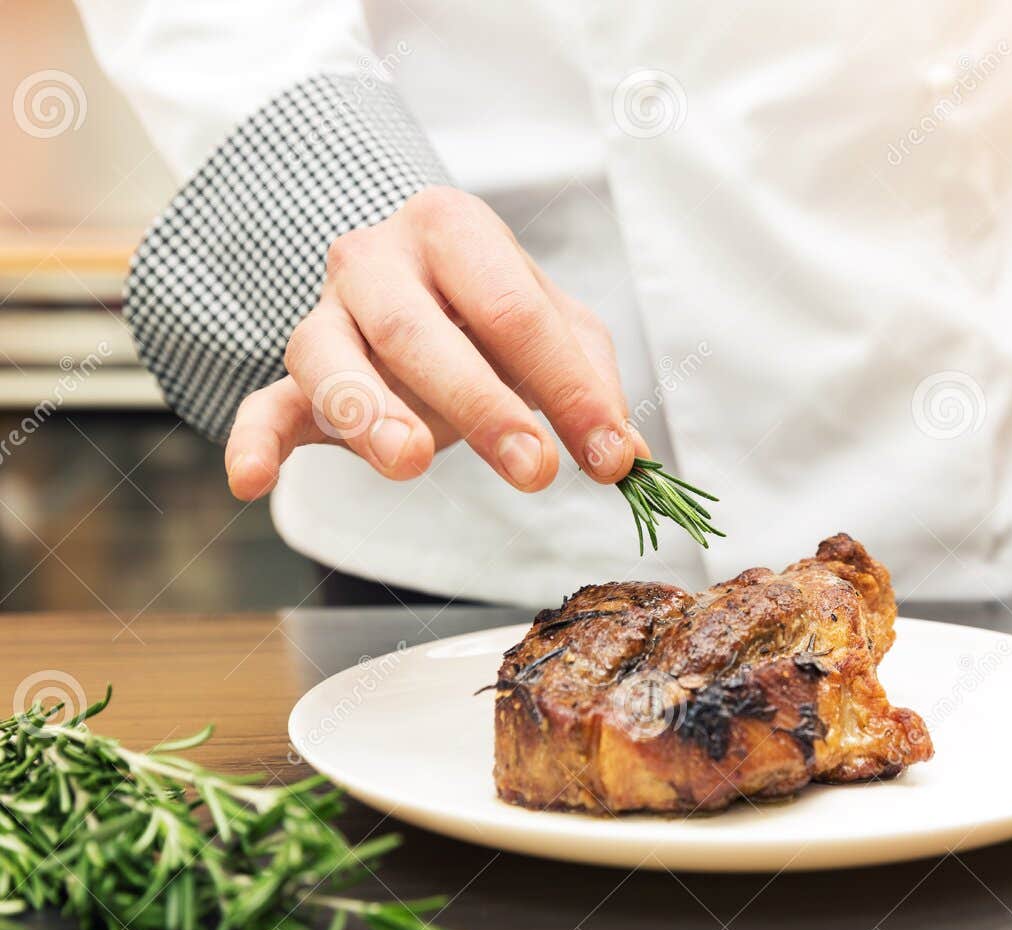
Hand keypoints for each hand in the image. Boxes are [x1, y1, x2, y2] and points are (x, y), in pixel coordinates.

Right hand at [224, 186, 643, 498]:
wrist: (422, 288)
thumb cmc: (496, 311)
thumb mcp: (561, 328)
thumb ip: (591, 384)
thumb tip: (625, 459)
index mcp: (453, 229)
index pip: (512, 309)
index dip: (567, 386)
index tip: (608, 456)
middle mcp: (377, 260)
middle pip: (419, 330)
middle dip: (482, 404)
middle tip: (534, 469)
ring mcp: (327, 316)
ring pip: (328, 358)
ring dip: (369, 413)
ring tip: (413, 461)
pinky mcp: (295, 376)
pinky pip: (262, 404)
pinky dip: (251, 442)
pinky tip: (253, 481)